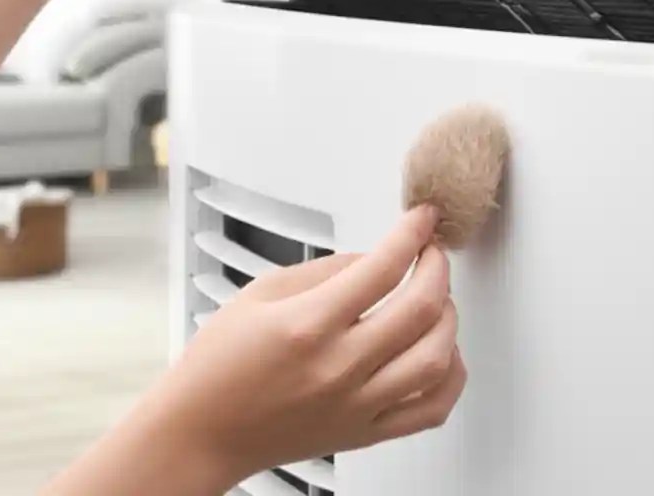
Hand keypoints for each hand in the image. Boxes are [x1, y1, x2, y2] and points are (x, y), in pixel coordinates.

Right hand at [103, 206, 465, 494]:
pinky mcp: (364, 434)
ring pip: (436, 359)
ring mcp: (356, 405)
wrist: (202, 433)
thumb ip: (324, 270)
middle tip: (433, 254)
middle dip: (438, 268)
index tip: (422, 219)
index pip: (382, 267)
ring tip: (438, 300)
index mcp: (307, 325)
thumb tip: (374, 257)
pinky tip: (442, 353)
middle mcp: (338, 367)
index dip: (412, 234)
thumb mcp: (259, 294)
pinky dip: (451, 377)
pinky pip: (431, 410)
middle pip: (421, 309)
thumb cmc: (217, 367)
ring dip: (449, 319)